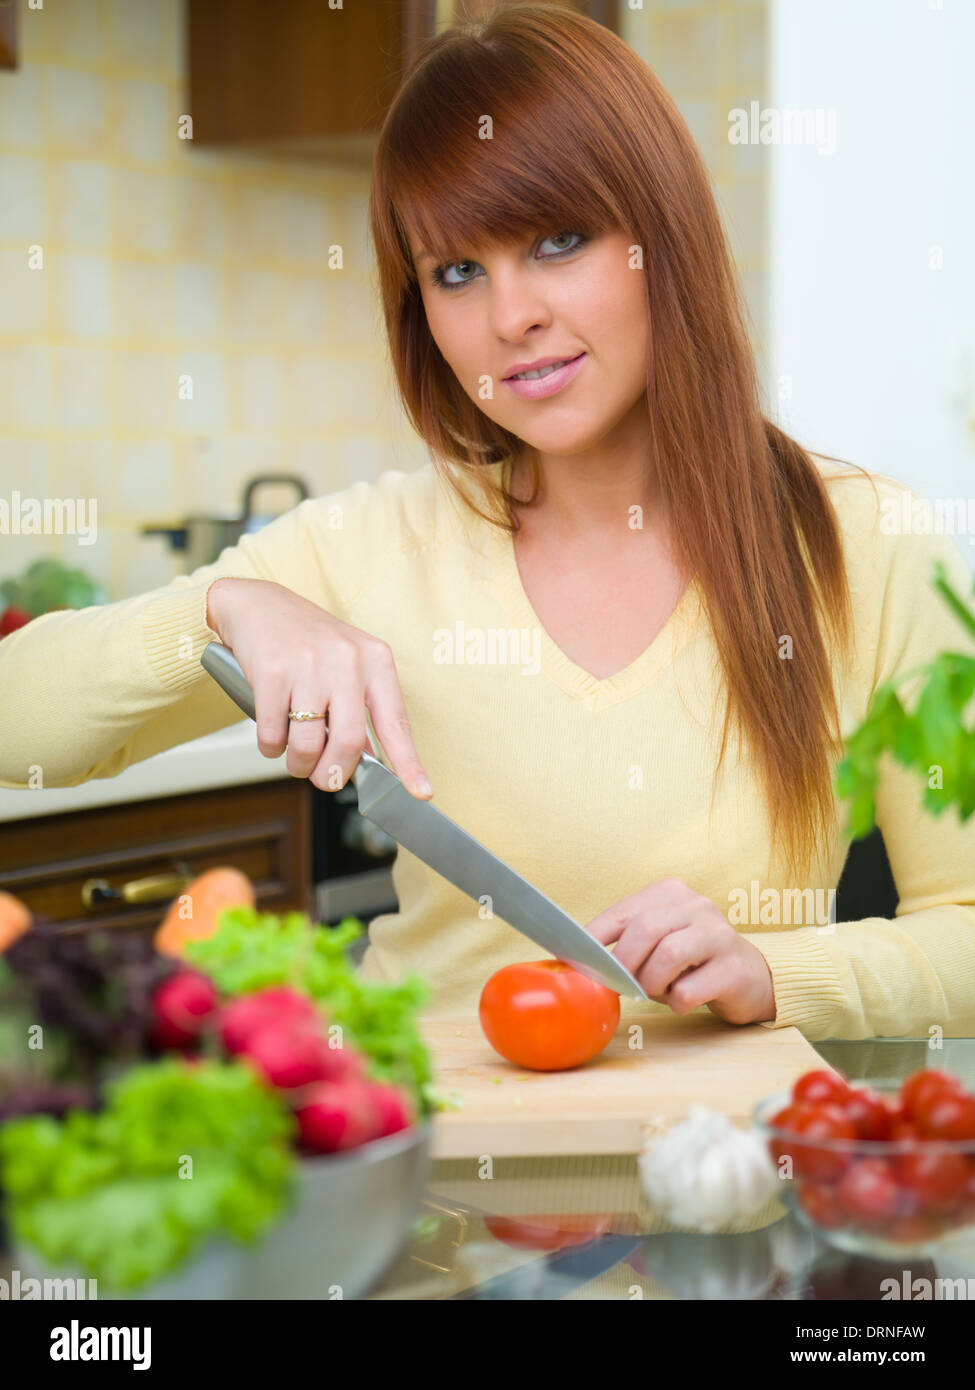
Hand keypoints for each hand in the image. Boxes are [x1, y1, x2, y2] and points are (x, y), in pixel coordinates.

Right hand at [205, 577, 432, 798]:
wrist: (257, 605)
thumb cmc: (308, 642)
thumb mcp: (348, 665)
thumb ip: (362, 710)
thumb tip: (372, 761)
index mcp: (375, 659)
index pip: (396, 722)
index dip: (408, 763)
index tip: (421, 792)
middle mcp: (347, 660)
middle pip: (350, 743)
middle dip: (333, 775)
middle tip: (323, 779)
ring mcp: (308, 664)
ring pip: (308, 745)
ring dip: (298, 764)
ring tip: (295, 755)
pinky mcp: (271, 671)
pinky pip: (273, 735)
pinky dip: (271, 747)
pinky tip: (273, 733)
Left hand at [585, 878, 775, 1025]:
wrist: (750, 978)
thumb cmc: (690, 962)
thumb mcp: (657, 942)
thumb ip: (625, 942)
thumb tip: (577, 961)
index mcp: (671, 893)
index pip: (623, 912)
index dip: (594, 937)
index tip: (574, 959)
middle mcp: (698, 906)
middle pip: (645, 929)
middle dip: (624, 963)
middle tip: (620, 985)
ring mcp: (720, 935)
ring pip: (669, 955)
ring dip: (652, 983)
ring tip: (656, 992)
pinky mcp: (735, 969)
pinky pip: (689, 990)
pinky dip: (677, 1002)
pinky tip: (682, 1001)